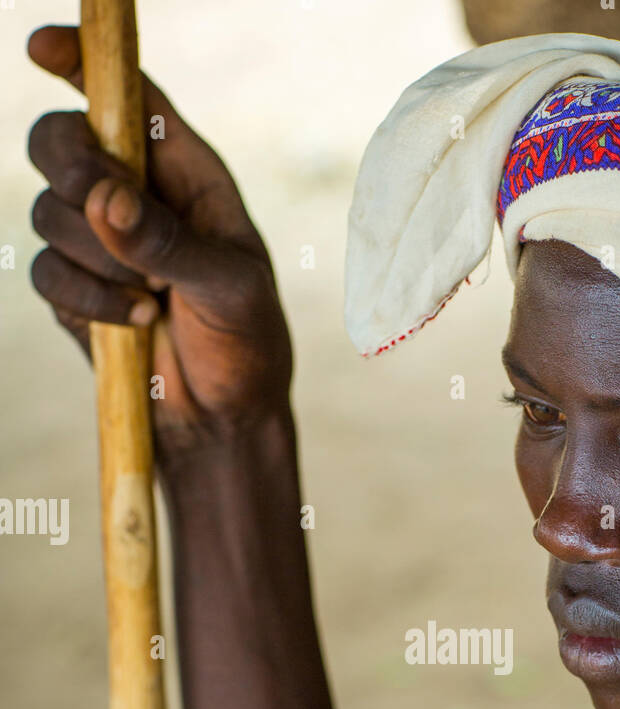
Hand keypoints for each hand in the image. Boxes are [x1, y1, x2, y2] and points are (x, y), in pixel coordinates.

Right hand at [27, 25, 293, 461]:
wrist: (225, 420)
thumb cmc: (247, 343)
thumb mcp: (230, 288)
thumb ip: (171, 243)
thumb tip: (105, 201)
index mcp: (184, 173)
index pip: (126, 97)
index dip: (83, 63)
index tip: (43, 48)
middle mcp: (134, 196)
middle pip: (61, 142)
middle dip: (74, 175)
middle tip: (105, 215)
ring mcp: (98, 242)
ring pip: (46, 210)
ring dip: (94, 258)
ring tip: (154, 298)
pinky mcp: (75, 289)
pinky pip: (46, 271)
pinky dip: (85, 298)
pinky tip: (134, 321)